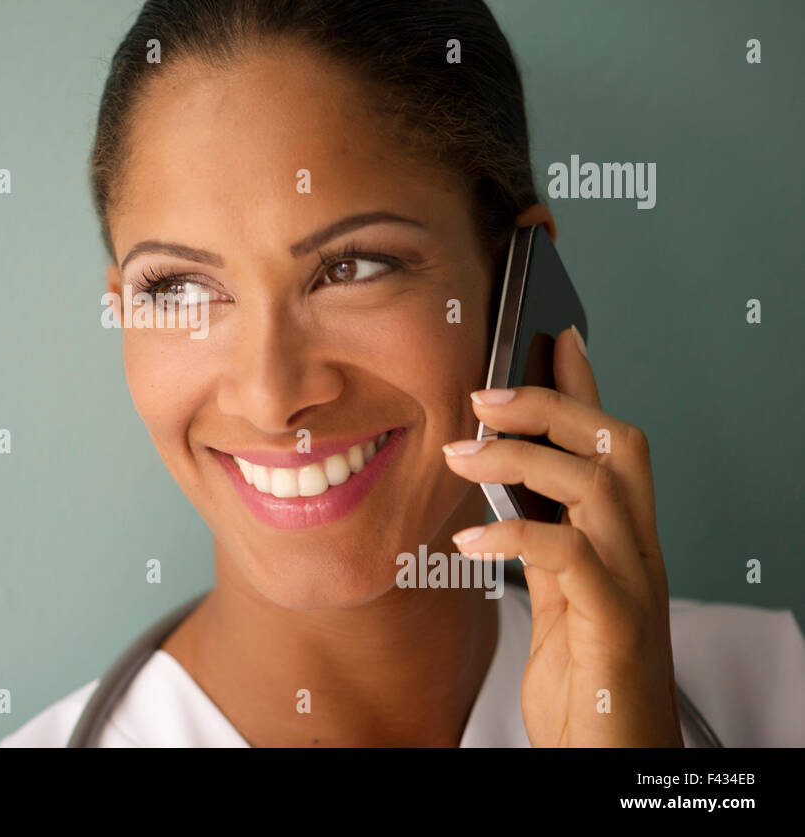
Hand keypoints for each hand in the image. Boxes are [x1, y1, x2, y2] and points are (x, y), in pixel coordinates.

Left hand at [441, 326, 684, 746]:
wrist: (610, 760)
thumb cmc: (586, 685)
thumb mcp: (558, 601)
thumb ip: (542, 546)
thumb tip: (503, 496)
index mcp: (621, 544)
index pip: (610, 446)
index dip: (584, 388)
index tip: (550, 339)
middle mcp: (636, 556)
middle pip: (617, 447)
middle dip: (554, 405)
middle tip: (484, 394)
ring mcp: (632, 590)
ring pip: (601, 488)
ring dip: (527, 459)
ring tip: (465, 454)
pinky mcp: (615, 630)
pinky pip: (574, 561)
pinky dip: (521, 535)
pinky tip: (473, 538)